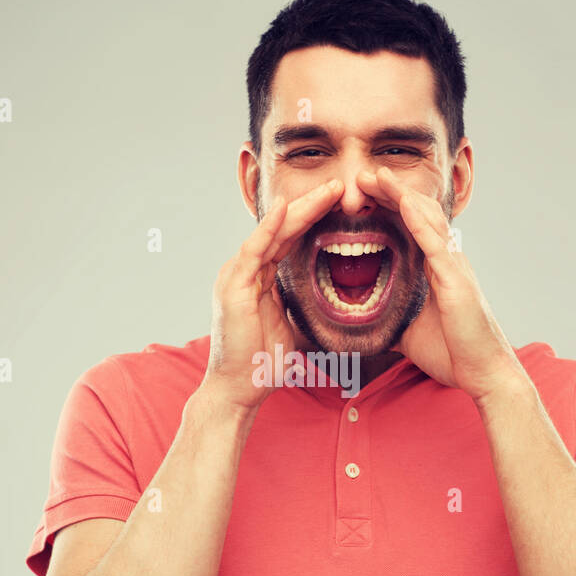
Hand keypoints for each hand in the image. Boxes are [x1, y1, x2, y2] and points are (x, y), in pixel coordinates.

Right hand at [202, 178, 343, 410]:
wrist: (239, 389)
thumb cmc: (263, 365)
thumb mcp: (294, 329)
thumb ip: (307, 312)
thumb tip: (339, 309)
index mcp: (260, 278)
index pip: (290, 239)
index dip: (314, 219)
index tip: (341, 204)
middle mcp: (246, 270)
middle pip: (283, 228)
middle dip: (311, 205)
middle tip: (339, 185)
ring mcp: (237, 275)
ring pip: (272, 233)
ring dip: (299, 209)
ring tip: (327, 190)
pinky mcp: (233, 286)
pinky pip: (253, 249)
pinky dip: (269, 228)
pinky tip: (286, 208)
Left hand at [357, 166, 527, 402]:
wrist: (482, 373)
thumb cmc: (451, 352)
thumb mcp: (408, 331)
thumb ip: (389, 319)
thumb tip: (362, 323)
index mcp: (434, 268)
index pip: (409, 227)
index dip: (387, 207)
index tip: (361, 193)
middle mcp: (446, 260)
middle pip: (416, 213)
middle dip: (389, 191)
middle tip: (362, 174)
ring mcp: (453, 266)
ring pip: (426, 218)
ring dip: (400, 195)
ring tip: (376, 175)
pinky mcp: (456, 279)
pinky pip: (436, 243)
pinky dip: (419, 221)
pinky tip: (403, 203)